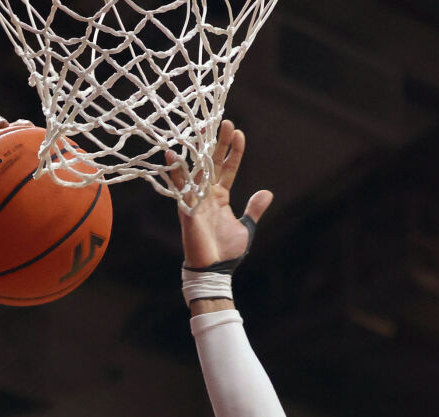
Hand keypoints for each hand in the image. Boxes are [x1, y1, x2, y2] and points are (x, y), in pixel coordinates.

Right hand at [173, 120, 271, 267]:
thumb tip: (267, 193)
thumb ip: (254, 210)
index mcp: (220, 197)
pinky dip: (176, 173)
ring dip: (200, 150)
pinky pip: (180, 188)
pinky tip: (171, 155)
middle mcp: (207, 195)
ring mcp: (195, 200)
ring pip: (197, 170)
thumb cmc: (227, 252)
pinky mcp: (186, 210)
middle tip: (227, 122)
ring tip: (204, 128)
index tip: (240, 134)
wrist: (214, 271)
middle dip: (219, 143)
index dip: (234, 152)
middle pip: (212, 163)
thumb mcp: (246, 228)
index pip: (228, 169)